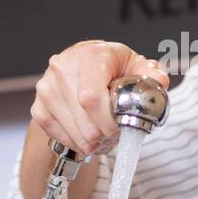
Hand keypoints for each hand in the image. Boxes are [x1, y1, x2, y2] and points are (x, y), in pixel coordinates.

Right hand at [29, 40, 167, 155]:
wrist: (81, 64)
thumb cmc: (111, 66)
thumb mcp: (136, 65)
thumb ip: (151, 74)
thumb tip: (159, 81)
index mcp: (90, 56)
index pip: (90, 97)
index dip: (106, 121)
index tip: (118, 130)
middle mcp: (63, 68)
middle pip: (82, 120)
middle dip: (103, 136)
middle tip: (114, 137)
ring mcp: (47, 87)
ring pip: (71, 131)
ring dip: (90, 142)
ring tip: (103, 138)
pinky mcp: (38, 105)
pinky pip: (57, 134)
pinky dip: (75, 142)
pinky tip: (86, 137)